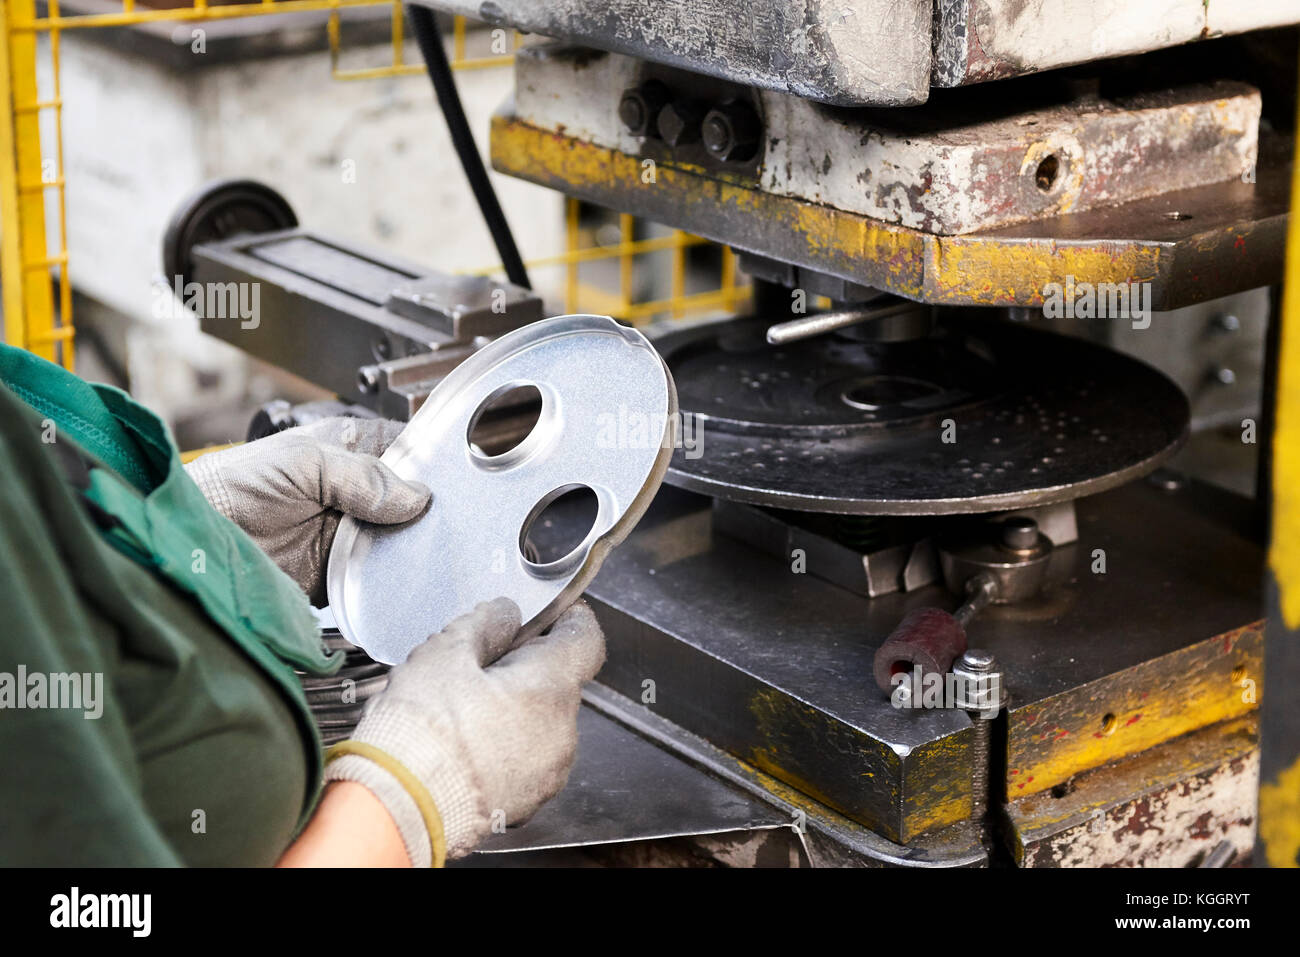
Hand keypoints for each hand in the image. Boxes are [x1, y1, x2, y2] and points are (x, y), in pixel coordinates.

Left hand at [184, 417, 429, 604]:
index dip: (431, 465)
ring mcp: (352, 533)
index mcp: (351, 451)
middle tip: (447, 522)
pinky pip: (382, 576)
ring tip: (430, 549)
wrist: (197, 541)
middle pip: (413, 500)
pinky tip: (406, 575)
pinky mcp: (344, 572)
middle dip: (430, 512)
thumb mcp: (302, 463)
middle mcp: (358, 492)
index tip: (455, 482)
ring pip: (403, 539)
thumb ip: (360, 475)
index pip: (408, 452)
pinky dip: (395, 578)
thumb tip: (415, 497)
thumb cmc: (235, 486)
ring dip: (414, 546)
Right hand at [325, 597, 604, 864]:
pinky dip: (504, 751)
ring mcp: (547, 773)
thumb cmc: (422, 732)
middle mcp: (562, 733)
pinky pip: (525, 763)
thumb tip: (505, 614)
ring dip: (515, 713)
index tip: (551, 615)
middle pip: (558, 684)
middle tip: (479, 667)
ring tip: (463, 713)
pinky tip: (464, 748)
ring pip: (541, 725)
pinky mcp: (527, 804)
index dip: (570, 620)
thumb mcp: (444, 654)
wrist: (399, 809)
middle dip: (526, 671)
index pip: (585, 640)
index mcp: (550, 688)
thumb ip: (484, 624)